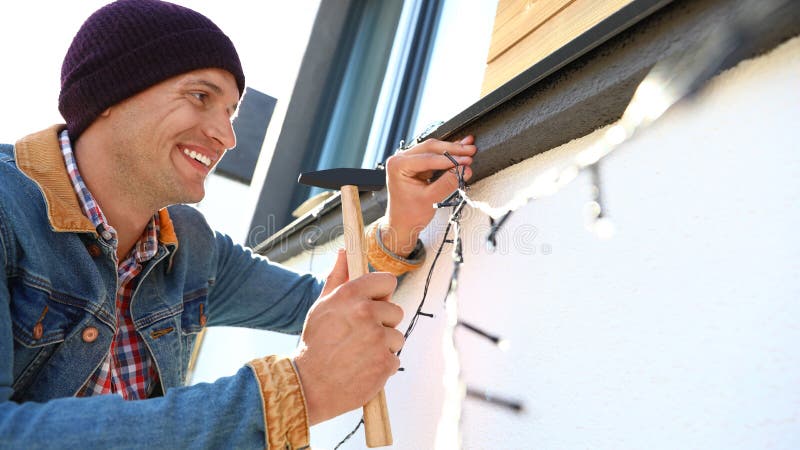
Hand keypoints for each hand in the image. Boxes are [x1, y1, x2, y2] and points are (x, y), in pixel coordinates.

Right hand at [293, 250, 404, 424]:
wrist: (309, 386)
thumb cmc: (315, 344)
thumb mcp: (322, 306)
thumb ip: (337, 277)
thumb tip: (343, 251)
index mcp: (351, 295)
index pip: (388, 281)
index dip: (382, 294)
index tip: (375, 304)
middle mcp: (366, 313)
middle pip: (396, 311)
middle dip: (383, 323)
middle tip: (361, 336)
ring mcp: (378, 339)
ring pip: (397, 336)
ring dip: (383, 346)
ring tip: (360, 354)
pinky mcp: (386, 362)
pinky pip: (395, 359)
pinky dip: (382, 366)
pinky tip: (363, 368)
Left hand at [382, 136, 476, 255]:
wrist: (402, 224)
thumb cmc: (409, 214)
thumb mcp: (431, 199)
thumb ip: (448, 183)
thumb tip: (465, 169)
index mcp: (397, 165)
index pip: (427, 158)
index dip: (449, 159)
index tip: (466, 161)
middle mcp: (400, 159)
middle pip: (430, 148)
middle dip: (453, 150)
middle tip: (470, 150)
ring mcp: (407, 160)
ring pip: (433, 149)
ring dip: (452, 150)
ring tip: (469, 148)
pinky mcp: (416, 164)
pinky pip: (434, 156)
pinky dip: (448, 155)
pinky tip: (461, 150)